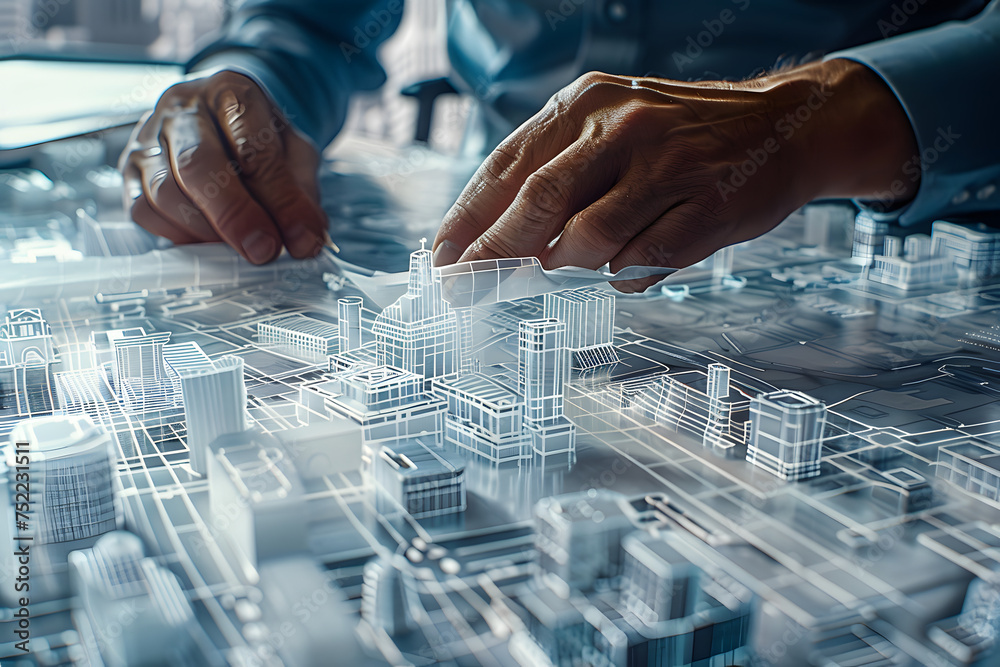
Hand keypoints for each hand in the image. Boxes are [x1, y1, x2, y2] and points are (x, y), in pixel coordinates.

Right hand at [120, 71, 326, 263]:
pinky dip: (178, 235)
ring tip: (240, 245)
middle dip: (235, 216)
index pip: (252, 147)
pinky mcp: (130, 168)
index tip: (299, 239)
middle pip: (197, 165)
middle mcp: (181, 108)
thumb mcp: (295, 152)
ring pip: (165, 192)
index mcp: (230, 91)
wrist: (220, 116)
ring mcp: (148, 137)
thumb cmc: (258, 135)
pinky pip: (144, 210)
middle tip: (263, 251)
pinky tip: (207, 239)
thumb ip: (302, 193)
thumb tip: (307, 238)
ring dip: (207, 231)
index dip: (278, 200)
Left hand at [433, 61, 917, 291]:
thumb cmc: (682, 135)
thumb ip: (560, 173)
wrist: (784, 124)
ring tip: (573, 260)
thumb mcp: (611, 127)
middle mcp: (624, 126)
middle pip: (537, 201)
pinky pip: (644, 260)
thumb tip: (499, 239)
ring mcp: (668, 166)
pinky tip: (626, 265)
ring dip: (570, 262)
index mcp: (588, 102)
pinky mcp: (707, 206)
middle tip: (469, 285)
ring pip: (588, 240)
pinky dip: (625, 272)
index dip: (469, 217)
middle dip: (494, 252)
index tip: (444, 257)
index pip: (509, 165)